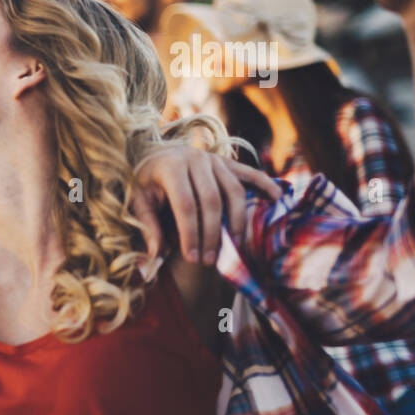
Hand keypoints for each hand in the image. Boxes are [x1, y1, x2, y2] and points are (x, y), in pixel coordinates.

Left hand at [132, 146, 281, 263]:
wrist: (153, 155)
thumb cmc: (145, 183)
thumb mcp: (137, 200)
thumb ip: (147, 225)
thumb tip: (156, 254)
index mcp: (170, 167)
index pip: (186, 204)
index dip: (190, 233)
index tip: (192, 257)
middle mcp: (195, 159)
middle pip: (212, 201)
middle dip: (212, 233)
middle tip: (210, 260)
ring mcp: (214, 159)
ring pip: (233, 190)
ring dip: (237, 220)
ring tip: (235, 246)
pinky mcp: (226, 162)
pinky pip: (250, 172)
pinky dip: (265, 184)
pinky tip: (277, 198)